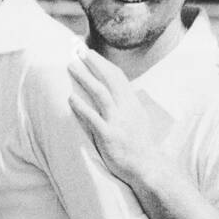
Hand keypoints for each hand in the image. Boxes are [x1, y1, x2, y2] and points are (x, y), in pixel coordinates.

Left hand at [68, 48, 168, 187]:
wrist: (147, 167)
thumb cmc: (139, 143)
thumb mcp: (136, 118)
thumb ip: (125, 103)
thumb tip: (113, 91)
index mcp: (132, 103)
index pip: (117, 76)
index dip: (102, 63)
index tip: (89, 52)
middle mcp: (126, 108)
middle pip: (108, 79)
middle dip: (93, 63)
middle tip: (77, 51)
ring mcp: (118, 121)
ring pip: (101, 93)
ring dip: (85, 78)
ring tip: (71, 67)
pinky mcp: (109, 136)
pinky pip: (93, 118)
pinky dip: (81, 107)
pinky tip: (70, 98)